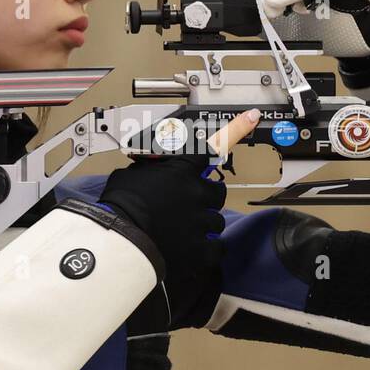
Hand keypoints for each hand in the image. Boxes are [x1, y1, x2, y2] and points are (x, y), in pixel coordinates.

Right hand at [100, 109, 260, 329]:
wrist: (120, 242)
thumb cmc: (119, 208)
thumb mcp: (129, 175)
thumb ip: (148, 169)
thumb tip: (150, 168)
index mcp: (180, 172)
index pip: (209, 149)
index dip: (231, 133)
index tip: (250, 118)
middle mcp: (196, 194)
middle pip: (217, 191)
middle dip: (207, 197)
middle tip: (191, 205)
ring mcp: (200, 221)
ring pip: (217, 221)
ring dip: (204, 225)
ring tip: (184, 232)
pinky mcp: (201, 249)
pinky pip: (217, 248)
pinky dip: (208, 250)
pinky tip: (195, 250)